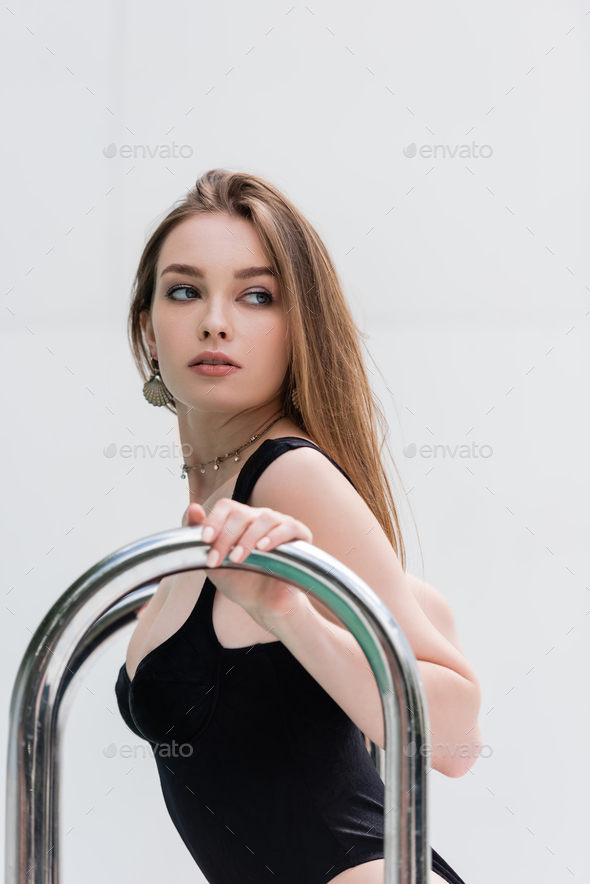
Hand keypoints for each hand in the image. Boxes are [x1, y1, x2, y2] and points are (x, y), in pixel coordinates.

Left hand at [181, 499, 312, 625]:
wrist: (263, 605)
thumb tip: (192, 508)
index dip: (214, 520)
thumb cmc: (239, 581)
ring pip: (265, 518)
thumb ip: (199, 536)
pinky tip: (263, 547)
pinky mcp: (300, 536)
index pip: (226, 506)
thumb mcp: (212, 561)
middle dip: (226, 537)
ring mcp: (281, 524)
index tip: (205, 540)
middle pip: (242, 513)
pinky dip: (276, 535)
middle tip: (218, 560)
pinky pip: (290, 527)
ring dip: (248, 538)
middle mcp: (260, 517)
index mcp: (240, 519)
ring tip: (238, 558)